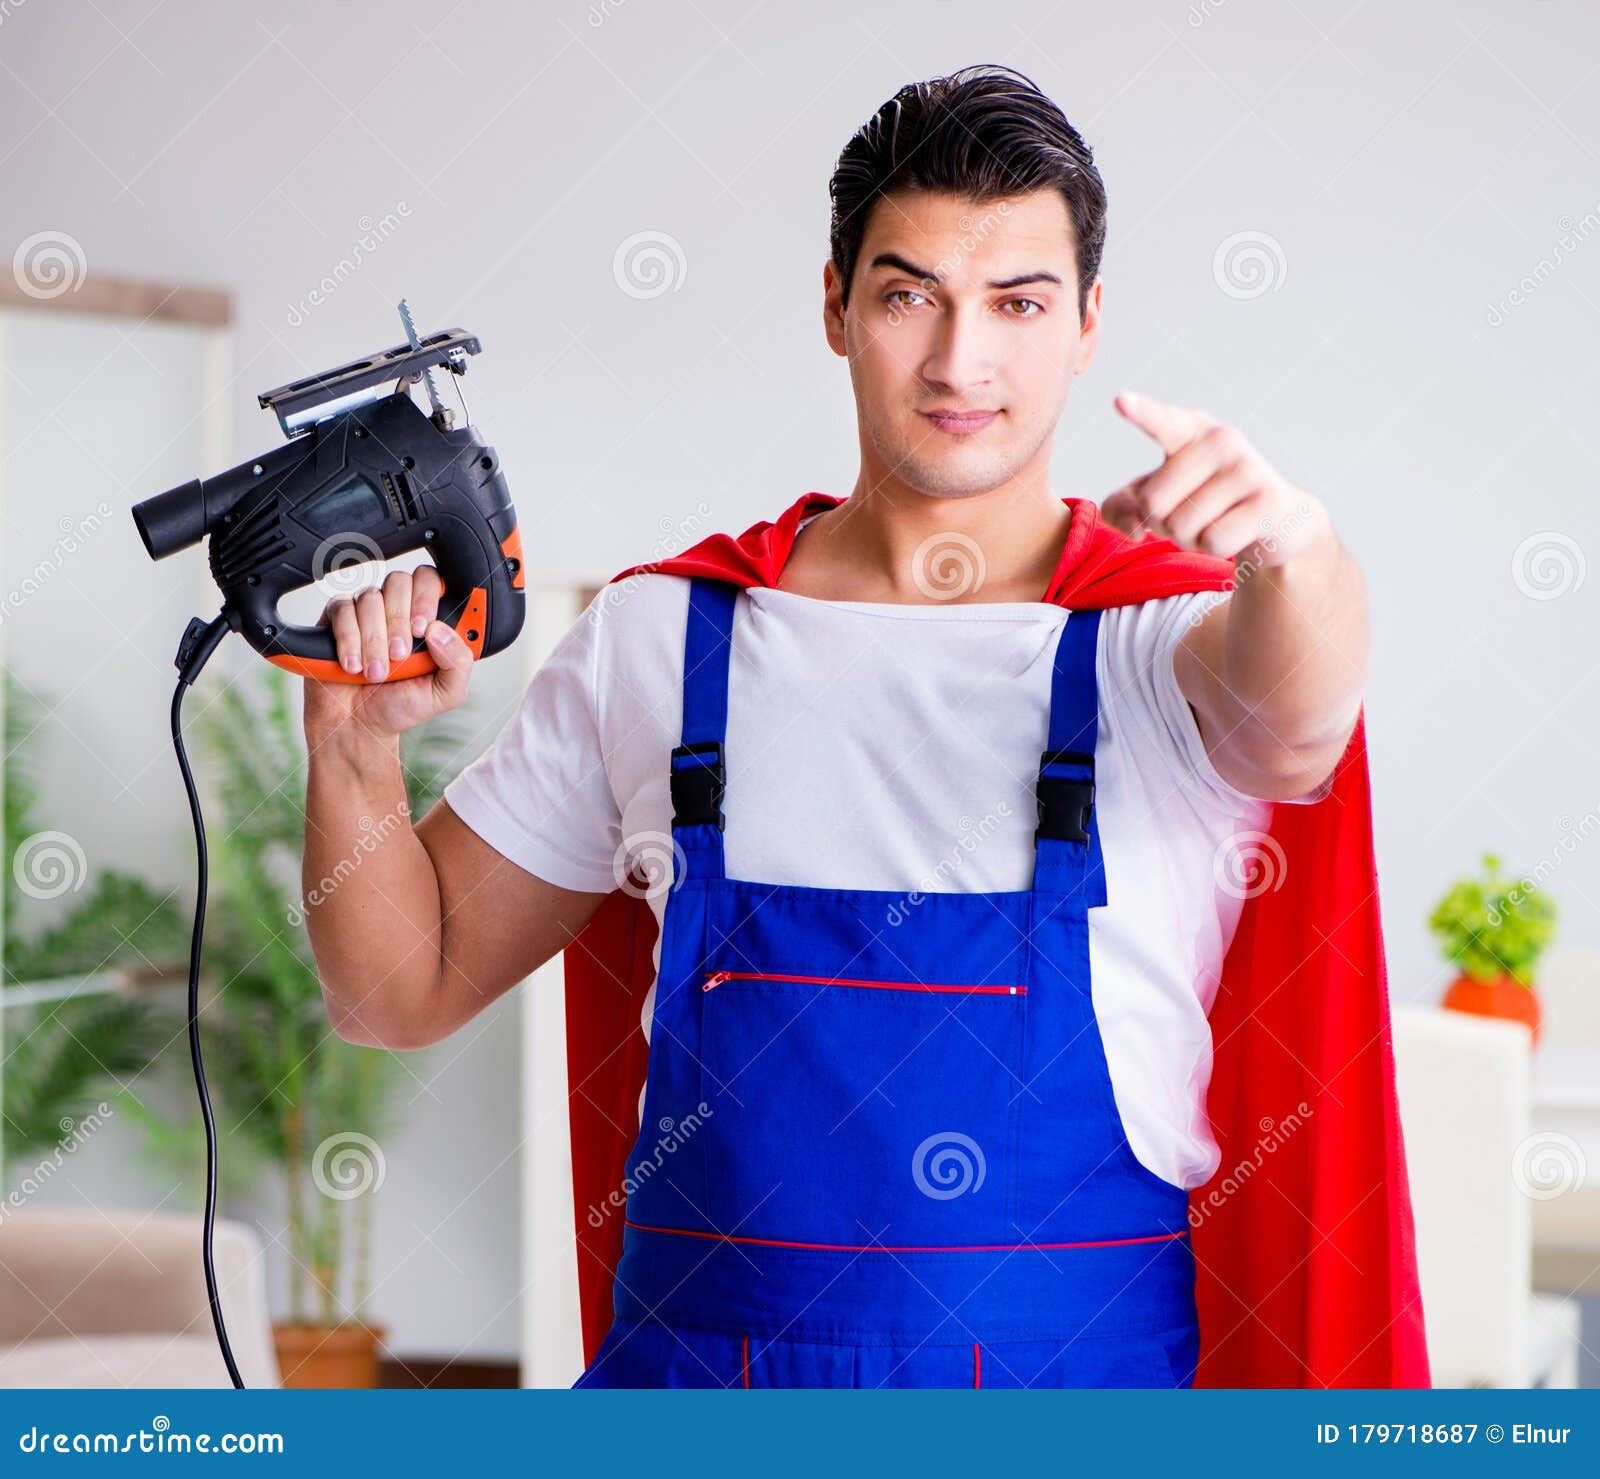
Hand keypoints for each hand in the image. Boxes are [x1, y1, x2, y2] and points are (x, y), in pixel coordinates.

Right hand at [302, 564, 473, 744]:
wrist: (358, 724)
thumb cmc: (400, 705)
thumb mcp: (444, 693)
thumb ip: (458, 663)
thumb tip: (440, 630)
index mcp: (427, 619)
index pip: (431, 581)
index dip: (427, 597)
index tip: (423, 629)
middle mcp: (397, 608)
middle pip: (399, 582)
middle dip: (398, 622)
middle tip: (399, 655)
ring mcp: (366, 610)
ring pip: (370, 598)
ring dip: (374, 640)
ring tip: (377, 673)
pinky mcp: (337, 617)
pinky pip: (342, 610)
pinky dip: (349, 640)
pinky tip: (353, 665)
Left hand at [1100, 391, 1331, 570]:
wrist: (1274, 518)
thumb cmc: (1200, 501)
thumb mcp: (1154, 499)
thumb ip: (1121, 509)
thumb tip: (1135, 529)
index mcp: (1188, 430)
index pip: (1161, 422)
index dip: (1142, 413)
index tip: (1120, 400)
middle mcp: (1220, 441)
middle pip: (1153, 503)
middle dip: (1161, 524)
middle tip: (1188, 513)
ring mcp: (1248, 468)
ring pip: (1183, 528)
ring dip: (1189, 539)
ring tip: (1213, 520)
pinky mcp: (1269, 501)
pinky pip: (1214, 542)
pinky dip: (1214, 549)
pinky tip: (1234, 530)